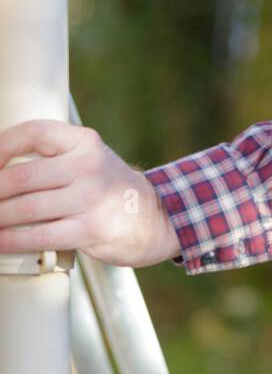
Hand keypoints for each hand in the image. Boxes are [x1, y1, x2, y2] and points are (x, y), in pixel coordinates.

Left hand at [0, 120, 181, 267]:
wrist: (154, 217)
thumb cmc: (108, 189)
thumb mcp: (86, 159)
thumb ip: (50, 158)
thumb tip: (0, 169)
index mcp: (83, 142)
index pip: (34, 133)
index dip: (1, 146)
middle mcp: (87, 166)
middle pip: (22, 176)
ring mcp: (90, 198)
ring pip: (26, 209)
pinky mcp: (90, 229)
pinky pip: (40, 236)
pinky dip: (11, 240)